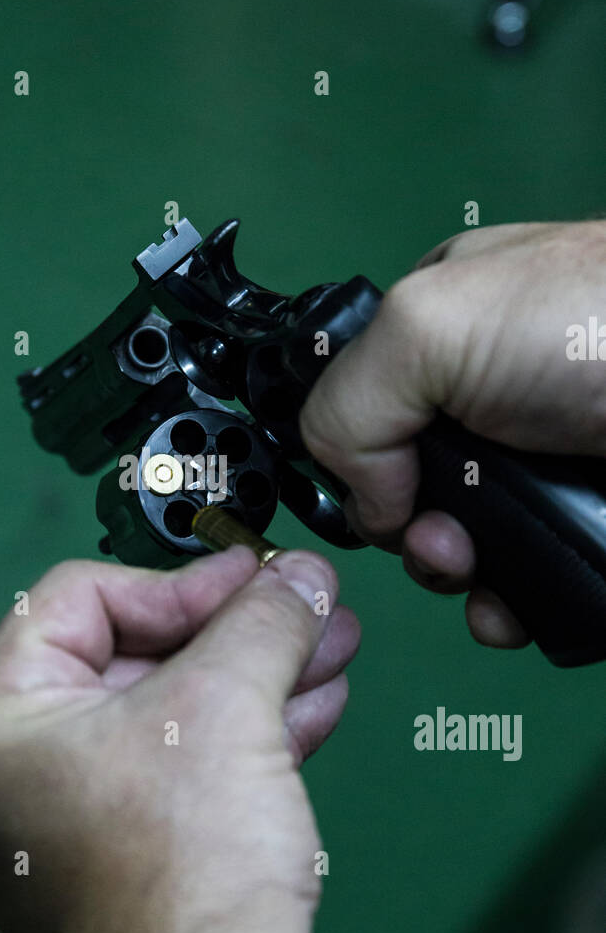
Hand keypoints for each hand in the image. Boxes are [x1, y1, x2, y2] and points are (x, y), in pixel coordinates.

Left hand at [0, 545, 359, 932]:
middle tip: (302, 605)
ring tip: (329, 648)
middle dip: (233, 629)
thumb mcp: (226, 703)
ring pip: (168, 716)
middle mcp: (11, 772)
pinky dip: (246, 737)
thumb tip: (295, 576)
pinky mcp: (124, 867)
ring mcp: (66, 826)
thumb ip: (262, 618)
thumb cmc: (178, 876)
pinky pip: (182, 773)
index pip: (78, 597)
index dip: (177, 578)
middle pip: (129, 655)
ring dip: (255, 677)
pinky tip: (313, 708)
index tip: (253, 573)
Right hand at [300, 220, 605, 648]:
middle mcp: (490, 398)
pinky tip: (515, 608)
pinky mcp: (587, 521)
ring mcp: (544, 463)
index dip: (358, 462)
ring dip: (456, 578)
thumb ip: (351, 403)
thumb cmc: (593, 325)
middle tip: (444, 537)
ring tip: (481, 575)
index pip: (364, 406)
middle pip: (409, 488)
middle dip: (411, 530)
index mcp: (444, 327)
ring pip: (466, 545)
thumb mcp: (429, 324)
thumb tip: (367, 499)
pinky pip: (527, 579)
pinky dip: (509, 605)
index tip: (381, 496)